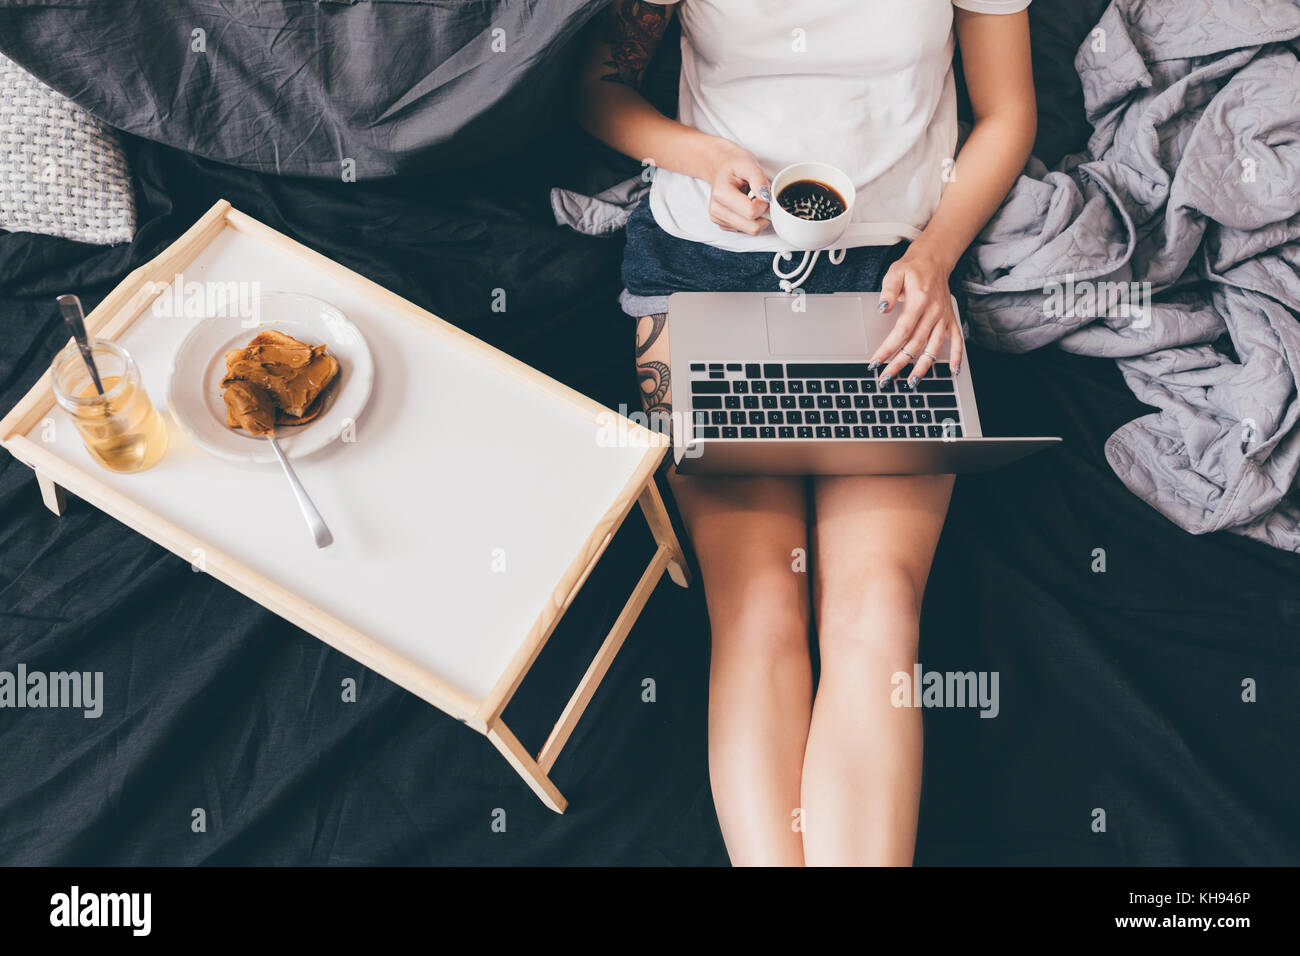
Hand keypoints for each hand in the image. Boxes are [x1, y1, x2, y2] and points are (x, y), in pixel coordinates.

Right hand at [706, 141, 770, 235]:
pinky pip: (745, 231)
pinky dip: (750, 220)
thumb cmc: (733, 164)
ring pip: (750, 231)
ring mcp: (718, 219)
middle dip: (763, 214)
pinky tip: (745, 206)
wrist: (720, 166)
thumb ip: (759, 181)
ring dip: (757, 217)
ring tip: (752, 199)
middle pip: (751, 227)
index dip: (763, 203)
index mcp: (721, 194)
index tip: (762, 192)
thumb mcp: (748, 163)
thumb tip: (766, 198)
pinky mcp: (722, 225)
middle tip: (760, 198)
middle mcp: (716, 210)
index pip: (751, 212)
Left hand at [870, 246, 964, 384]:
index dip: (888, 349)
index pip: (901, 332)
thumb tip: (882, 309)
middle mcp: (934, 312)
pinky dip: (957, 356)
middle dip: (899, 364)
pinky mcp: (950, 319)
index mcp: (919, 301)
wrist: (933, 260)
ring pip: (934, 347)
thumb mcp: (895, 273)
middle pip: (915, 344)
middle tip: (886, 379)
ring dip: (924, 366)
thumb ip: (888, 291)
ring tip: (912, 382)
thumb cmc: (912, 268)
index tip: (876, 362)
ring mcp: (943, 317)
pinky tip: (952, 371)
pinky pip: (957, 340)